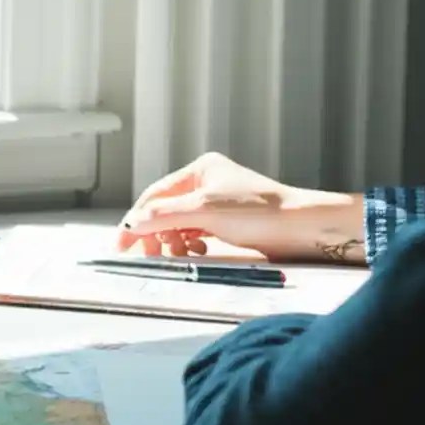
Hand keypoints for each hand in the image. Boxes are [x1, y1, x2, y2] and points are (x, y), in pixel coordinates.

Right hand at [116, 152, 365, 262]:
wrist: (301, 228)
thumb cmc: (260, 211)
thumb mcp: (204, 210)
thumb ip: (164, 215)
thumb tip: (131, 222)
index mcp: (199, 170)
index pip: (155, 195)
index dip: (136, 219)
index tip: (122, 243)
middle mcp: (205, 184)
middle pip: (164, 211)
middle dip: (156, 233)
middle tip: (151, 254)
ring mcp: (215, 204)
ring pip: (177, 225)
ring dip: (173, 242)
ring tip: (181, 254)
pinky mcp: (225, 223)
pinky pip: (193, 234)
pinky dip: (189, 245)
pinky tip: (198, 252)